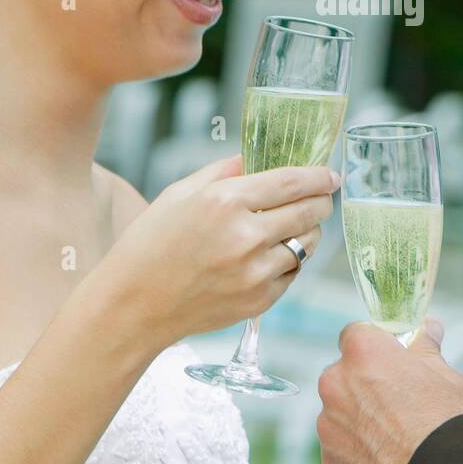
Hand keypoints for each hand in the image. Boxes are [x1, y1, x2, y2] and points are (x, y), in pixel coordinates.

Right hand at [97, 154, 338, 350]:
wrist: (133, 306)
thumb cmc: (149, 245)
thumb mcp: (180, 194)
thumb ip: (225, 171)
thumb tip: (258, 157)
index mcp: (225, 201)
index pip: (292, 181)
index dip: (318, 176)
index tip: (329, 175)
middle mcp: (246, 236)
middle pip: (309, 212)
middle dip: (321, 201)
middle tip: (320, 197)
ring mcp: (255, 272)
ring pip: (308, 244)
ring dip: (308, 232)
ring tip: (292, 226)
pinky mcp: (258, 300)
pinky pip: (292, 273)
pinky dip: (289, 261)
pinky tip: (269, 255)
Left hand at [316, 318, 462, 463]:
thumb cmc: (448, 427)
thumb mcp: (447, 377)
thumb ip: (426, 350)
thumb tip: (427, 330)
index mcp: (363, 355)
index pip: (357, 335)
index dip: (377, 348)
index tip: (393, 362)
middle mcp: (336, 387)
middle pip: (345, 378)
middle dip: (367, 388)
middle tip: (403, 407)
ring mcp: (329, 429)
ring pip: (342, 418)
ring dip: (362, 425)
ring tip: (400, 446)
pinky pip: (343, 454)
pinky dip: (361, 459)